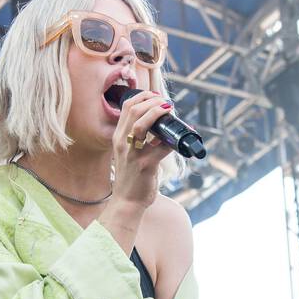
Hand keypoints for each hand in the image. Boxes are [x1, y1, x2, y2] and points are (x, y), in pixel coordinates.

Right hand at [109, 89, 176, 212]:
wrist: (127, 202)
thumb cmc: (131, 178)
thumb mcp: (130, 154)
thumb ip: (142, 140)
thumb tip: (163, 128)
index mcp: (119, 137)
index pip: (127, 107)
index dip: (143, 97)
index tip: (156, 97)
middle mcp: (123, 143)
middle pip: (134, 110)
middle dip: (153, 101)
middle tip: (166, 104)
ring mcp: (133, 154)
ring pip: (141, 124)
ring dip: (158, 113)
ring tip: (170, 111)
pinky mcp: (146, 166)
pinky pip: (161, 147)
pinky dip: (172, 141)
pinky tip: (179, 140)